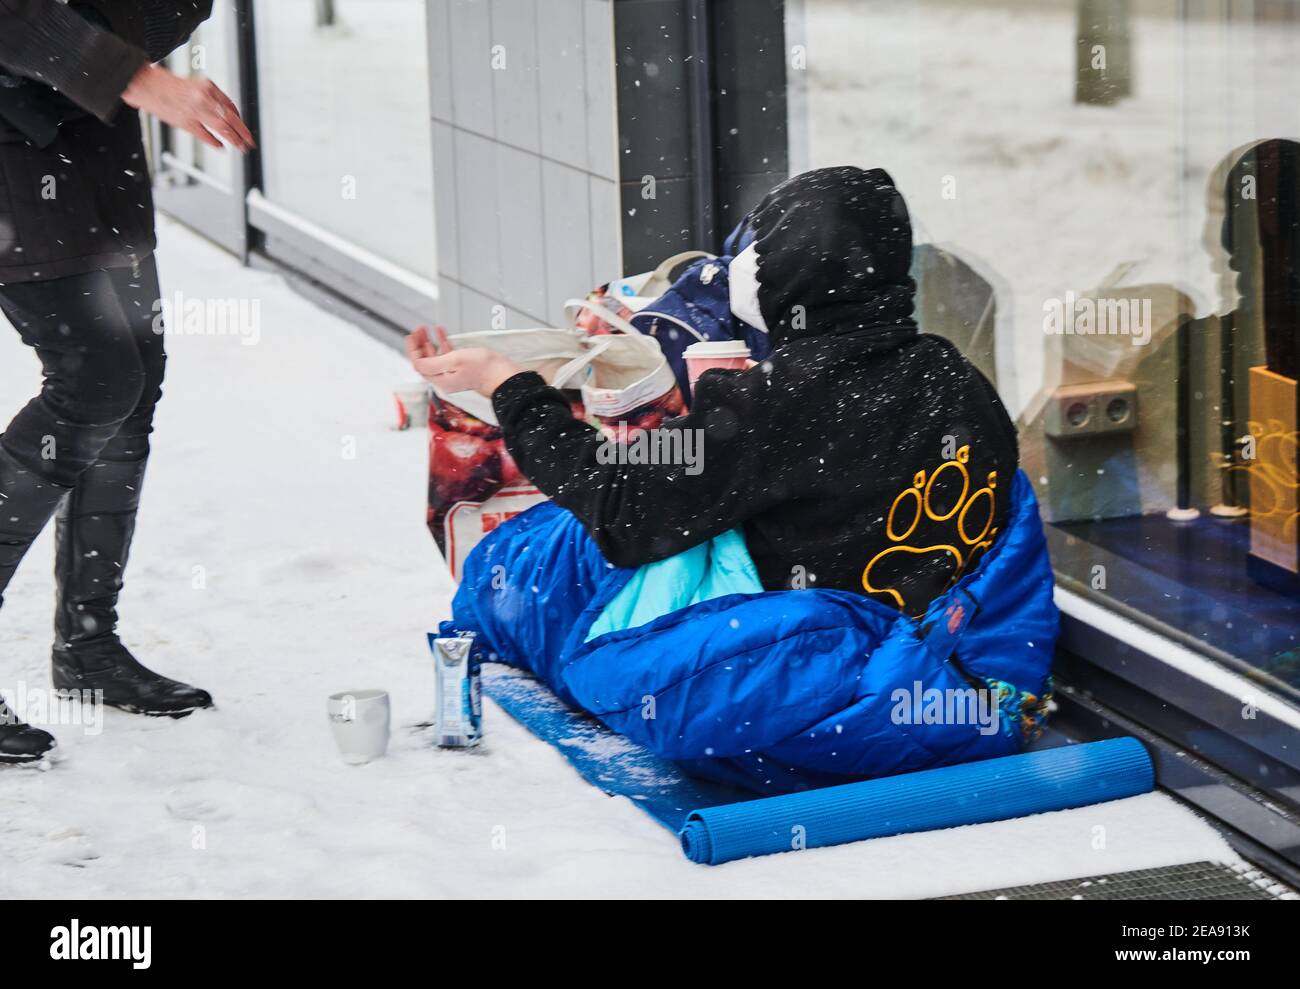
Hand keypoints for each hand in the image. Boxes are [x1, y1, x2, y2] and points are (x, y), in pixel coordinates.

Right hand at [122, 63, 254, 151]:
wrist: (148, 85)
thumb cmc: (171, 86)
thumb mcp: (196, 86)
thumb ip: (212, 98)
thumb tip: (228, 114)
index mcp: (208, 87)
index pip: (231, 106)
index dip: (239, 119)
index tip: (243, 128)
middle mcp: (204, 98)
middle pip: (231, 118)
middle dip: (243, 132)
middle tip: (249, 142)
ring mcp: (195, 110)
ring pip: (222, 128)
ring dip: (234, 139)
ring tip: (241, 147)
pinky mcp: (185, 121)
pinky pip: (205, 134)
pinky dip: (215, 141)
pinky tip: (221, 147)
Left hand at [407, 325, 521, 396]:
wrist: (502, 374)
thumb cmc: (483, 368)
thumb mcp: (454, 361)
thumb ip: (432, 363)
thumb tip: (416, 363)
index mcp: (440, 379)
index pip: (419, 364)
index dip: (413, 348)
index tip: (411, 335)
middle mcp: (445, 378)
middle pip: (426, 360)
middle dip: (420, 343)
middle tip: (419, 329)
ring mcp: (453, 374)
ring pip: (435, 356)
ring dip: (429, 342)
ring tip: (427, 329)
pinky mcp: (462, 368)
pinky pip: (447, 354)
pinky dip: (442, 342)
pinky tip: (441, 333)